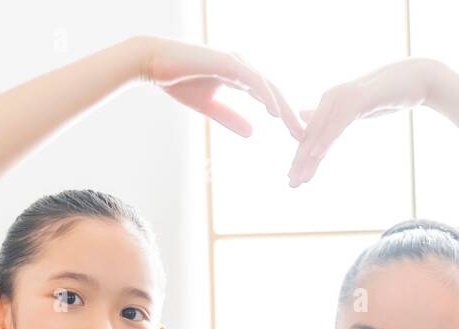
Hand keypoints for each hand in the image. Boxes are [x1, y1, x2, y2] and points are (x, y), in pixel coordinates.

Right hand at [139, 36, 303, 139]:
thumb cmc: (178, 81)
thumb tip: (253, 133)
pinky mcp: (228, 62)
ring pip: (268, 87)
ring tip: (295, 129)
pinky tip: (275, 113)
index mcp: (241, 75)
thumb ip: (230, 117)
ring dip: (284, 108)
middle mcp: (243, 66)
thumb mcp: (209, 105)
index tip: (295, 136)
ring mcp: (237, 62)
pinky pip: (253, 80)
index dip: (284, 115)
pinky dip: (266, 96)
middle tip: (304, 137)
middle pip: (275, 92)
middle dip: (291, 115)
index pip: (269, 97)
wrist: (154, 63)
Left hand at [288, 57, 438, 185]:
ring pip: (322, 132)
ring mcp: (343, 97)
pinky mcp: (358, 98)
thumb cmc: (388, 95)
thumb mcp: (355, 108)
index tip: (292, 180)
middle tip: (291, 185)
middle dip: (300, 162)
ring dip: (309, 156)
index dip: (301, 158)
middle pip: (312, 135)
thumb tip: (305, 115)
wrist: (417, 79)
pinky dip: (327, 139)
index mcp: (330, 102)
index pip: (312, 135)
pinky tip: (316, 154)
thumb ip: (331, 115)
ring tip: (300, 177)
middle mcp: (331, 98)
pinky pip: (338, 123)